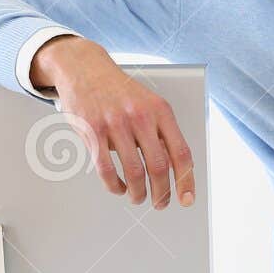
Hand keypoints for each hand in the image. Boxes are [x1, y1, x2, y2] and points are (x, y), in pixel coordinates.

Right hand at [31, 35, 194, 208]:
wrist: (86, 69)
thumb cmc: (120, 92)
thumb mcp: (149, 104)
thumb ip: (161, 132)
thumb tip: (175, 170)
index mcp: (160, 110)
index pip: (181, 152)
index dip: (186, 180)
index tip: (187, 199)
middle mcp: (140, 116)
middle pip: (158, 167)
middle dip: (161, 193)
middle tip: (160, 203)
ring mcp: (116, 123)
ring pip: (133, 172)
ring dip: (138, 193)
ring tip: (138, 198)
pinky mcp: (93, 131)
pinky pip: (106, 169)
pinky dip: (114, 185)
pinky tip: (118, 187)